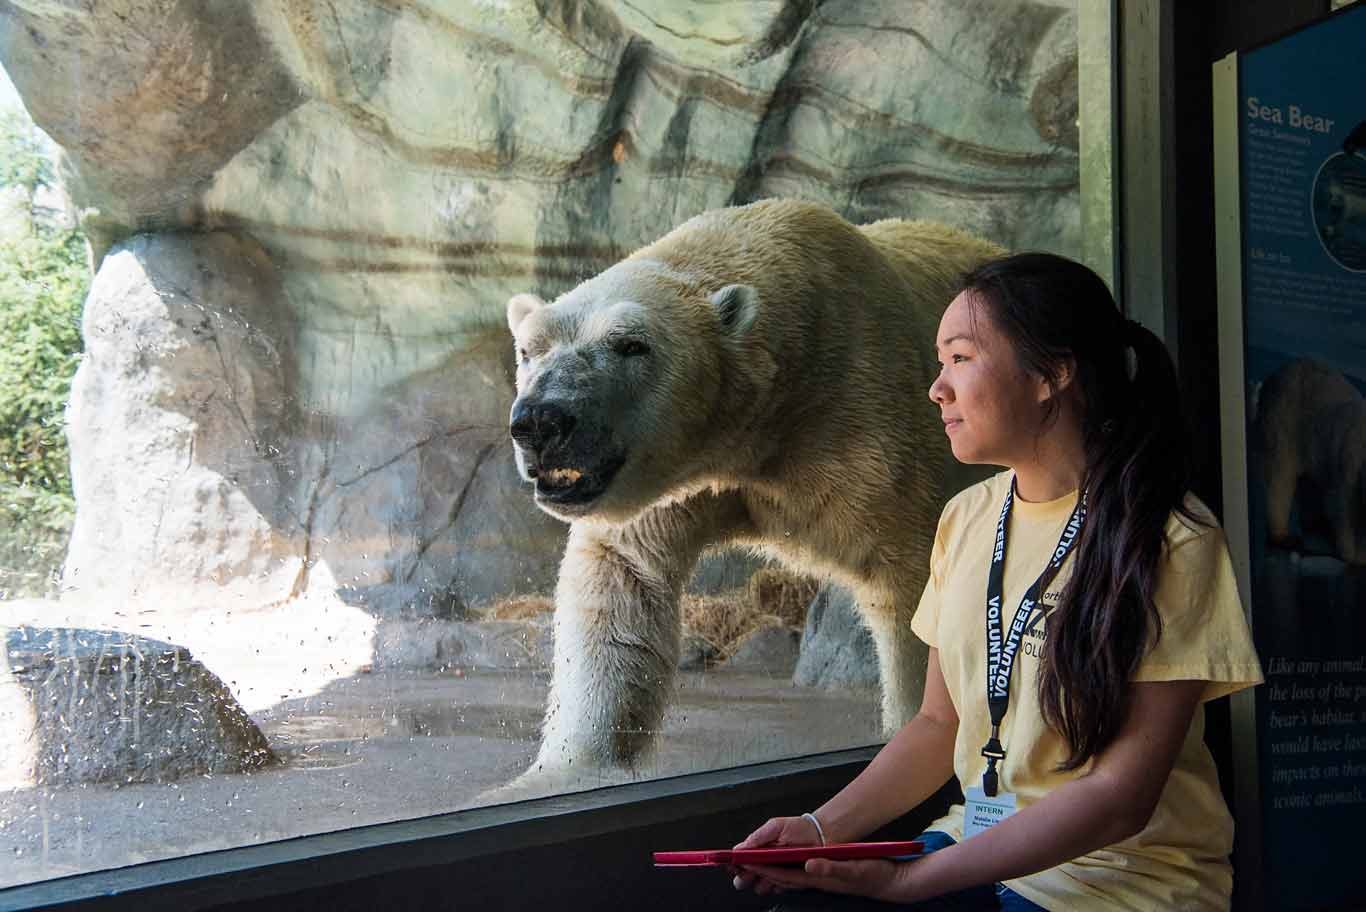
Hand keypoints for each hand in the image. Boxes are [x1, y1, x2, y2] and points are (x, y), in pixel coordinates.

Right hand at [729, 816, 822, 894]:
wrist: (822, 834)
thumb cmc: (799, 828)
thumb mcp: (775, 827)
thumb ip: (758, 836)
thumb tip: (740, 847)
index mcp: (759, 848)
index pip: (741, 859)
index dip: (735, 864)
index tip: (733, 865)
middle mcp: (766, 862)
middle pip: (747, 876)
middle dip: (743, 878)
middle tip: (745, 875)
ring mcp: (777, 872)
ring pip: (761, 885)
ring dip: (759, 882)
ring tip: (763, 877)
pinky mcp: (790, 880)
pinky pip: (779, 888)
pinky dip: (776, 886)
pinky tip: (777, 882)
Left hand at [738, 857, 917, 902]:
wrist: (890, 882)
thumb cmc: (872, 874)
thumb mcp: (853, 869)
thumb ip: (830, 868)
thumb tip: (809, 864)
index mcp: (819, 878)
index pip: (784, 874)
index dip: (764, 868)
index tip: (745, 861)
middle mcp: (816, 880)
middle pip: (781, 878)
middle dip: (759, 872)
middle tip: (738, 866)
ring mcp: (820, 879)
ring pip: (787, 877)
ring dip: (768, 872)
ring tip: (750, 868)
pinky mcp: (825, 876)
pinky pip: (798, 875)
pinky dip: (784, 870)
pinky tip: (779, 868)